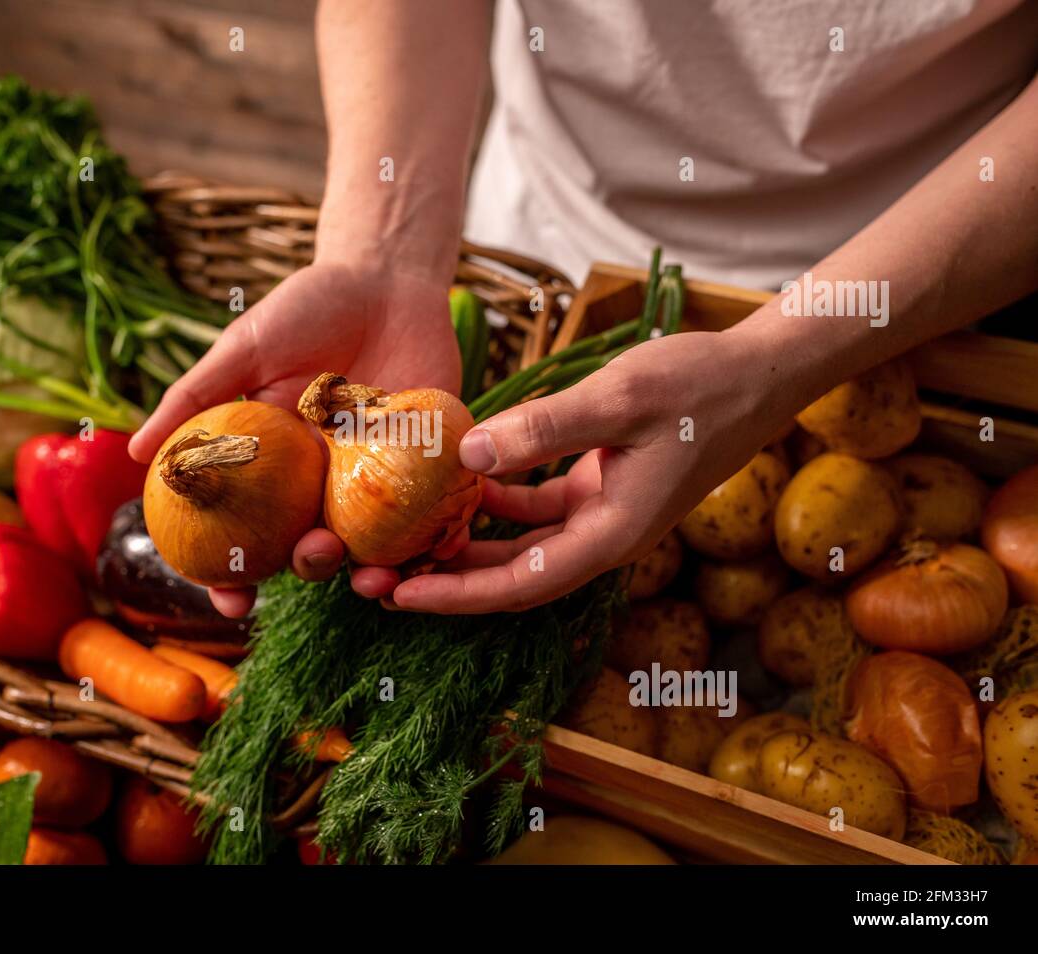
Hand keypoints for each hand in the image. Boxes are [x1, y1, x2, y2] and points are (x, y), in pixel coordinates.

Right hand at [129, 261, 460, 615]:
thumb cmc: (307, 307)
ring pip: (375, 544)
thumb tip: (132, 455)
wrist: (385, 276)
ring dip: (379, 572)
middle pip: (313, 547)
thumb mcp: (245, 348)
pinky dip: (440, 534)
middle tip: (318, 553)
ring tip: (381, 578)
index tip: (230, 602)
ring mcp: (379, 477)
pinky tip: (444, 542)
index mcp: (274, 467)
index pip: (248, 535)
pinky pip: (435, 511)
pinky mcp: (430, 463)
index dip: (235, 578)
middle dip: (312, 568)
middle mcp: (323, 481)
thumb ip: (195, 399)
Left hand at [390, 329, 798, 613]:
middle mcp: (603, 536)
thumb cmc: (697, 386)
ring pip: (519, 544)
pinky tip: (461, 478)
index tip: (401, 596)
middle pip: (511, 575)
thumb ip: (544, 429)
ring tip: (406, 536)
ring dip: (465, 542)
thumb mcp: (617, 400)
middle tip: (379, 575)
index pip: (520, 584)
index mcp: (611, 535)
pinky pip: (536, 508)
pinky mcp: (600, 486)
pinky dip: (496, 500)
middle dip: (446, 579)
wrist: (756, 373)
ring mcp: (602, 513)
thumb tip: (468, 451)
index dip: (458, 595)